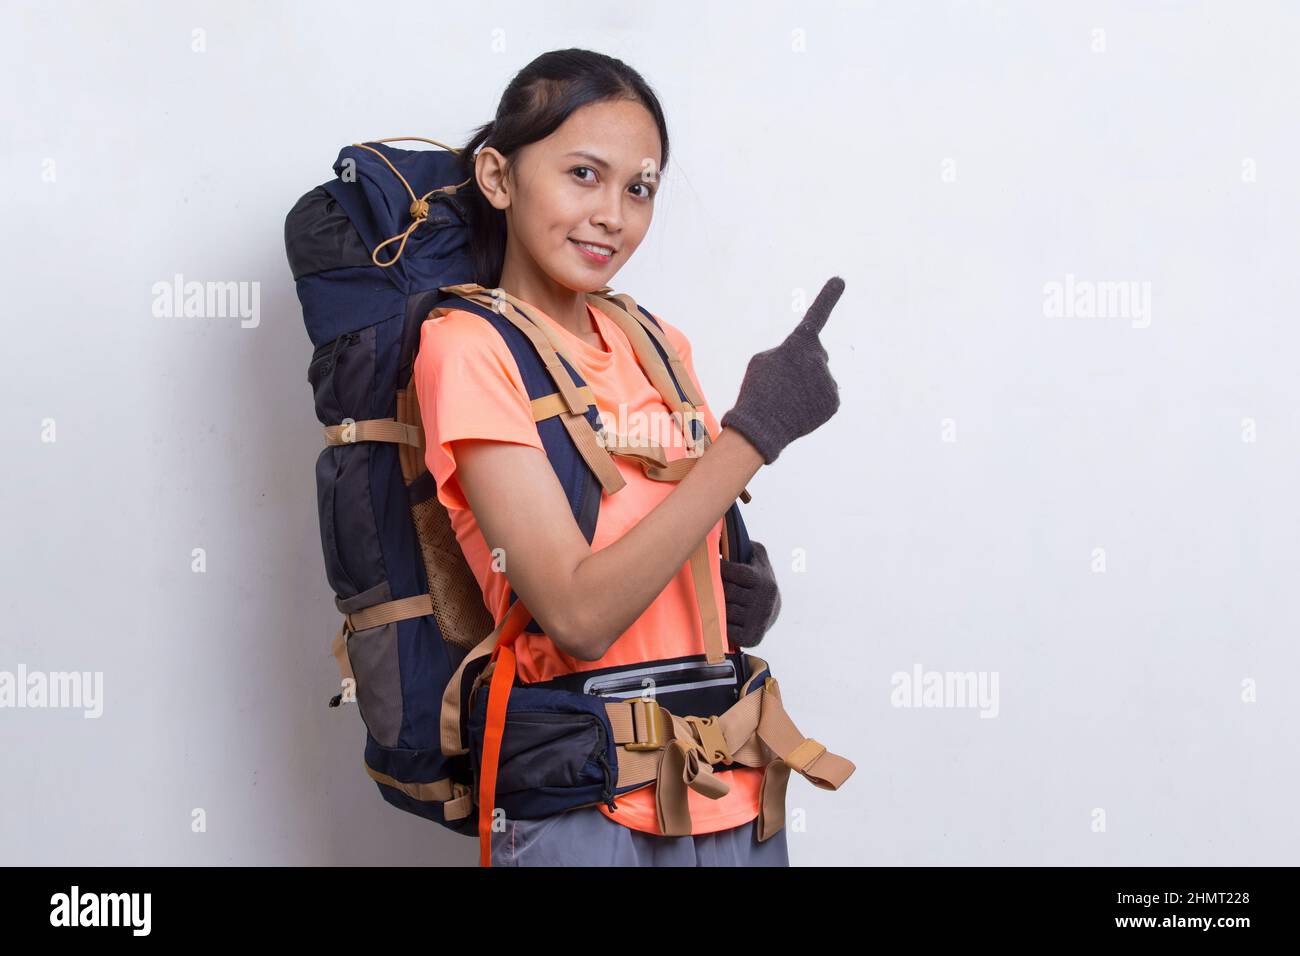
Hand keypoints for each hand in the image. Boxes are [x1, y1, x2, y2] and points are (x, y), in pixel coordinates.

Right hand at [720, 277, 844, 463]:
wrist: (761, 427)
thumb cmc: (756, 391)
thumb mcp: (761, 362)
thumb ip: (786, 353)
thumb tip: (806, 361)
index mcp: (799, 344)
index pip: (816, 315)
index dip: (828, 296)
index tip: (840, 279)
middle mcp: (819, 359)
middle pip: (814, 356)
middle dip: (802, 365)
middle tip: (782, 384)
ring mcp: (829, 381)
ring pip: (819, 378)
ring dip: (806, 386)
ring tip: (787, 400)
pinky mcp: (834, 402)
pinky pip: (825, 396)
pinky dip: (814, 403)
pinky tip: (798, 410)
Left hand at [721, 540, 780, 647]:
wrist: (771, 611)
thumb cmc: (758, 579)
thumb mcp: (758, 558)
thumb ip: (744, 545)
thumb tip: (720, 534)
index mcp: (763, 581)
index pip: (733, 572)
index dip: (719, 569)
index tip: (711, 567)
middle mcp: (763, 601)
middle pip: (726, 592)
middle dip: (715, 588)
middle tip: (707, 585)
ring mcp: (758, 620)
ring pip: (724, 611)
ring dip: (715, 606)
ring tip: (712, 600)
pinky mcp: (752, 638)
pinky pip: (726, 630)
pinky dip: (720, 625)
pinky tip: (721, 618)